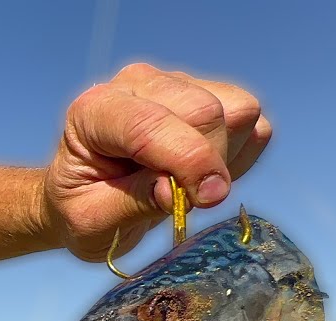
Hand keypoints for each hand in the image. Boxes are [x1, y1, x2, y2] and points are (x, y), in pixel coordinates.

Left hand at [42, 63, 271, 261]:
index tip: (204, 199)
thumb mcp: (93, 220)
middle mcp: (137, 84)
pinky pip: (252, 124)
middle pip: (204, 109)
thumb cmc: (83, 207)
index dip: (186, 159)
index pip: (150, 122)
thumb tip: (179, 193)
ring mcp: (177, 84)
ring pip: (237, 110)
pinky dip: (238, 156)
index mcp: (94, 110)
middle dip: (208, 163)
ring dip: (225, 158)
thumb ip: (133, 204)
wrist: (88, 195)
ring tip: (186, 184)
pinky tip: (202, 173)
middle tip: (186, 202)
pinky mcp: (211, 95)